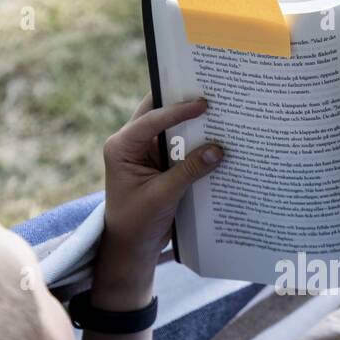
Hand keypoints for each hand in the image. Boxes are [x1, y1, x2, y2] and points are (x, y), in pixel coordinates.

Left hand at [95, 94, 222, 307]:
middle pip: (157, 114)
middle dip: (181, 104)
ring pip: (170, 128)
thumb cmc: (137, 223)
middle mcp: (131, 144)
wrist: (131, 247)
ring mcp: (146, 152)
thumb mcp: (163, 196)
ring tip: (217, 110)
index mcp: (121, 147)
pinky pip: (179, 146)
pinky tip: (215, 137)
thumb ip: (189, 171)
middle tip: (209, 92)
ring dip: (191, 122)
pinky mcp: (160, 163)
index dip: (177, 111)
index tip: (203, 104)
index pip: (151, 121)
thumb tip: (218, 150)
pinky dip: (195, 141)